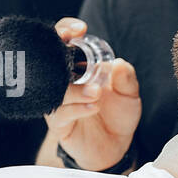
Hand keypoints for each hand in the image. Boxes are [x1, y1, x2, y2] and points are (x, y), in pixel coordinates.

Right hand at [43, 17, 140, 170]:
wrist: (115, 147)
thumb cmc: (118, 115)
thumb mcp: (129, 94)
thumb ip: (126, 78)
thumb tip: (118, 63)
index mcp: (78, 67)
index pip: (63, 41)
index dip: (65, 30)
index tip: (79, 30)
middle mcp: (63, 81)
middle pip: (48, 59)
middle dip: (59, 52)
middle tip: (79, 57)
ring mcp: (58, 102)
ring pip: (54, 89)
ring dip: (75, 89)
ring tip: (96, 93)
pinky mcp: (58, 123)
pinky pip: (60, 113)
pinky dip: (77, 108)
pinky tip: (92, 107)